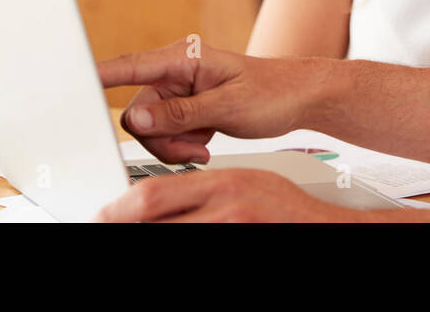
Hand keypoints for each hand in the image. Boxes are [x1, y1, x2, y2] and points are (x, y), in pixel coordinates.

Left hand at [94, 168, 356, 221]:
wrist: (325, 224)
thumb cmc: (284, 205)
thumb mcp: (244, 182)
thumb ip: (202, 190)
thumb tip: (152, 201)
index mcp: (223, 182)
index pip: (153, 194)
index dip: (119, 208)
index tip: (105, 213)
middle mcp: (225, 207)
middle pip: (151, 218)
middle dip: (121, 223)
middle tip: (104, 224)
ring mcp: (231, 228)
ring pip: (168, 236)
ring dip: (145, 237)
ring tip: (133, 234)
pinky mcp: (238, 243)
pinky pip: (195, 247)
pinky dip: (173, 244)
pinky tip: (168, 238)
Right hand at [97, 38, 315, 165]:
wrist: (298, 97)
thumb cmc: (272, 92)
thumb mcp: (227, 107)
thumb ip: (179, 114)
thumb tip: (135, 117)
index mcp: (184, 58)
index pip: (131, 66)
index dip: (98, 74)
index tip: (69, 79)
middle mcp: (176, 70)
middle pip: (139, 111)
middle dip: (163, 137)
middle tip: (196, 149)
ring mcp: (179, 89)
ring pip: (150, 127)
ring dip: (174, 144)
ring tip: (205, 146)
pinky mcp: (184, 105)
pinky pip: (164, 132)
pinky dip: (182, 145)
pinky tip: (206, 143)